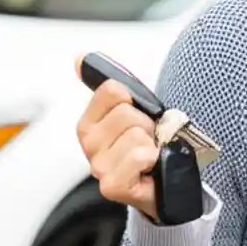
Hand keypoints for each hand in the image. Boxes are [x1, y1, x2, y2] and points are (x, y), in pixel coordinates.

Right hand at [74, 56, 158, 219]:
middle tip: (149, 140)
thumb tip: (79, 58)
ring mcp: (99, 167)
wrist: (167, 187)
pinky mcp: (112, 186)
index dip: (134, 101)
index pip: (112, 91)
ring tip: (151, 156)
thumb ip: (110, 87)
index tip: (139, 116)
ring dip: (153, 144)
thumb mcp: (134, 112)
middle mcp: (89, 145)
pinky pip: (139, 156)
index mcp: (89, 123)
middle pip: (126, 113)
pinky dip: (153, 159)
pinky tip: (150, 169)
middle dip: (147, 124)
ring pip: (136, 134)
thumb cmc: (149, 148)